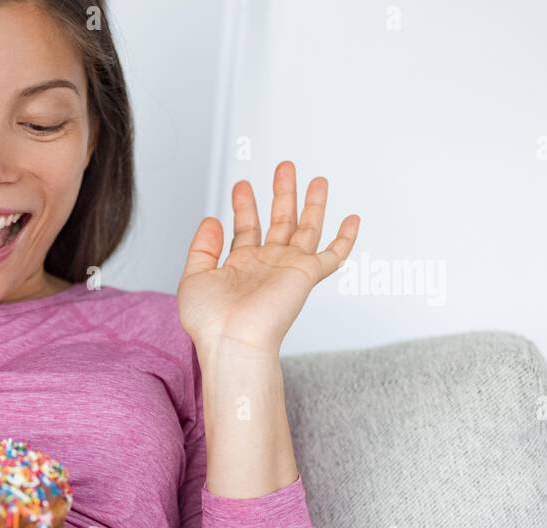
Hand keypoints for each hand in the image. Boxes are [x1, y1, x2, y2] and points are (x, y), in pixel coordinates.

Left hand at [177, 160, 358, 356]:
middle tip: (284, 168)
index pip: (246, 228)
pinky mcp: (306, 275)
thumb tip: (212, 220)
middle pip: (279, 221)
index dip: (244, 205)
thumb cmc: (211, 320)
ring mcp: (288, 268)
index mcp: (240, 265)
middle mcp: (266, 265)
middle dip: (282, 193)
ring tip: (315, 179)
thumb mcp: (193, 277)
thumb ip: (202, 247)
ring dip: (312, 203)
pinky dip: (345, 238)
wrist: (231, 340)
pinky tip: (352, 219)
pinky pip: (333, 254)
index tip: (242, 185)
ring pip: (306, 228)